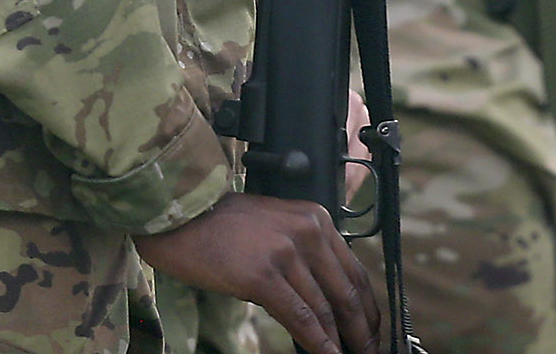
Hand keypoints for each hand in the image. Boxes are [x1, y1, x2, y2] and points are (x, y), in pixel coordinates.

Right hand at [135, 192, 381, 353]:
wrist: (181, 216)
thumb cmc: (221, 225)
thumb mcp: (276, 226)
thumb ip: (304, 252)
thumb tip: (324, 298)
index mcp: (315, 218)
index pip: (355, 269)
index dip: (368, 306)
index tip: (374, 329)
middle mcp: (308, 232)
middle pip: (348, 291)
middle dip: (363, 329)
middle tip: (370, 351)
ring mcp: (287, 253)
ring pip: (327, 307)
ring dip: (343, 340)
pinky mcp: (264, 275)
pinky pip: (300, 316)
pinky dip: (317, 342)